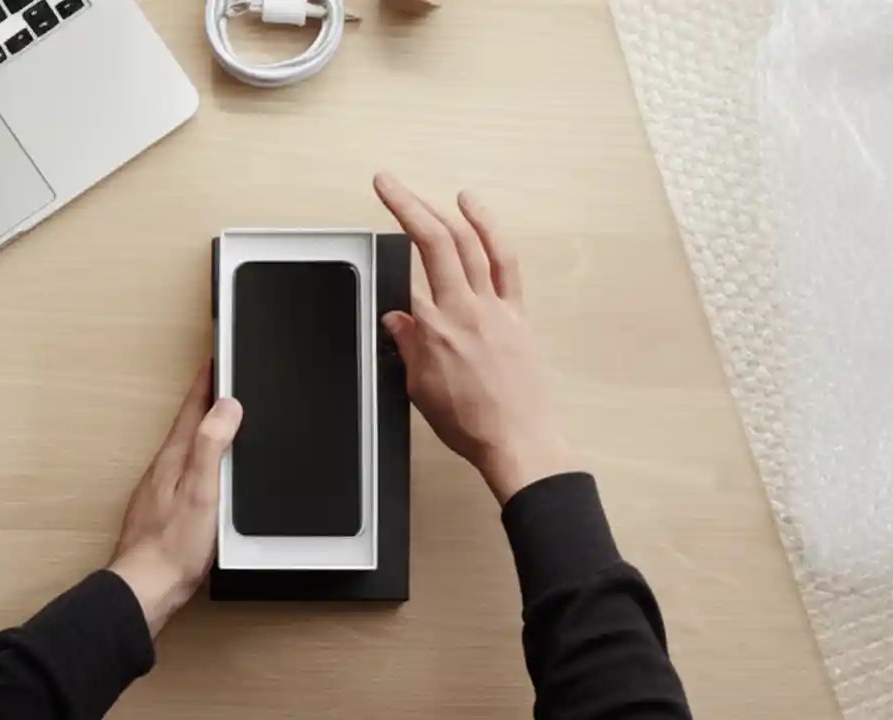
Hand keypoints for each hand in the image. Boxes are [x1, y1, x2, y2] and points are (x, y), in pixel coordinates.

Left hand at [108, 363, 242, 636]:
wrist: (146, 588)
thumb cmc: (174, 546)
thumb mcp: (201, 491)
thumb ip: (211, 446)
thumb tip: (226, 406)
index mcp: (173, 458)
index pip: (192, 409)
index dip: (206, 384)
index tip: (216, 360)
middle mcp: (163, 470)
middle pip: (186, 426)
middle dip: (204, 403)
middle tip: (218, 382)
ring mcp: (160, 490)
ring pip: (184, 449)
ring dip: (200, 430)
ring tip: (215, 418)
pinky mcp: (164, 511)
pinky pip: (183, 472)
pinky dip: (198, 460)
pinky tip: (205, 471)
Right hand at [374, 173, 571, 503]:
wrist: (517, 441)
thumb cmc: (471, 423)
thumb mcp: (421, 389)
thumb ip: (408, 347)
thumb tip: (396, 320)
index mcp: (434, 330)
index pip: (404, 276)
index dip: (388, 246)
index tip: (374, 228)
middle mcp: (464, 310)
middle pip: (434, 241)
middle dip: (406, 204)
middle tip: (387, 183)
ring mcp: (495, 308)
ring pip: (470, 244)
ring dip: (449, 210)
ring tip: (433, 191)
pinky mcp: (517, 314)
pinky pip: (505, 263)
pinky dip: (492, 233)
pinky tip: (479, 216)